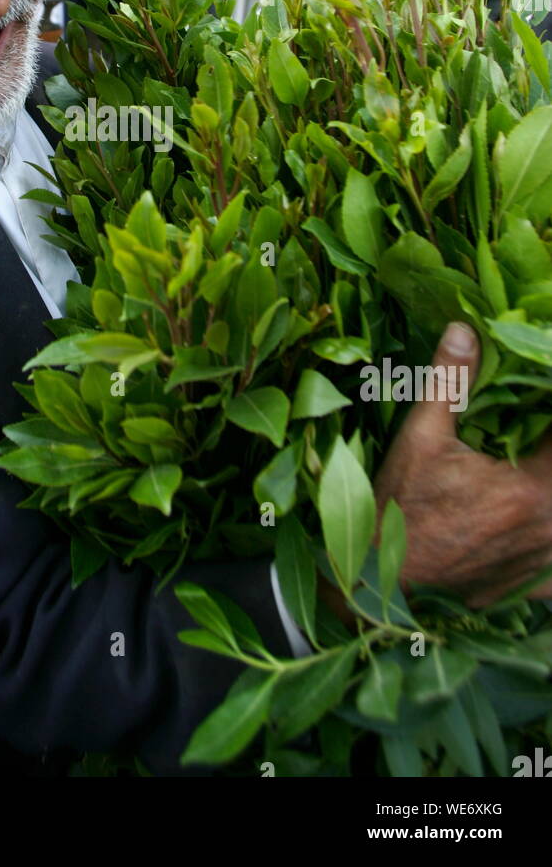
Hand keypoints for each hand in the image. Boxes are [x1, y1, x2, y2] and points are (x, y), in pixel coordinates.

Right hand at [374, 321, 551, 606]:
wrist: (378, 585)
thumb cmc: (398, 509)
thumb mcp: (419, 438)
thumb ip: (450, 381)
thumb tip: (464, 328)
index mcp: (529, 488)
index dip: (546, 417)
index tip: (533, 399)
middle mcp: (547, 526)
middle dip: (545, 448)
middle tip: (526, 431)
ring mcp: (543, 560)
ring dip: (546, 481)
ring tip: (524, 462)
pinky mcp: (535, 584)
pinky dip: (544, 525)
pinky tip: (526, 513)